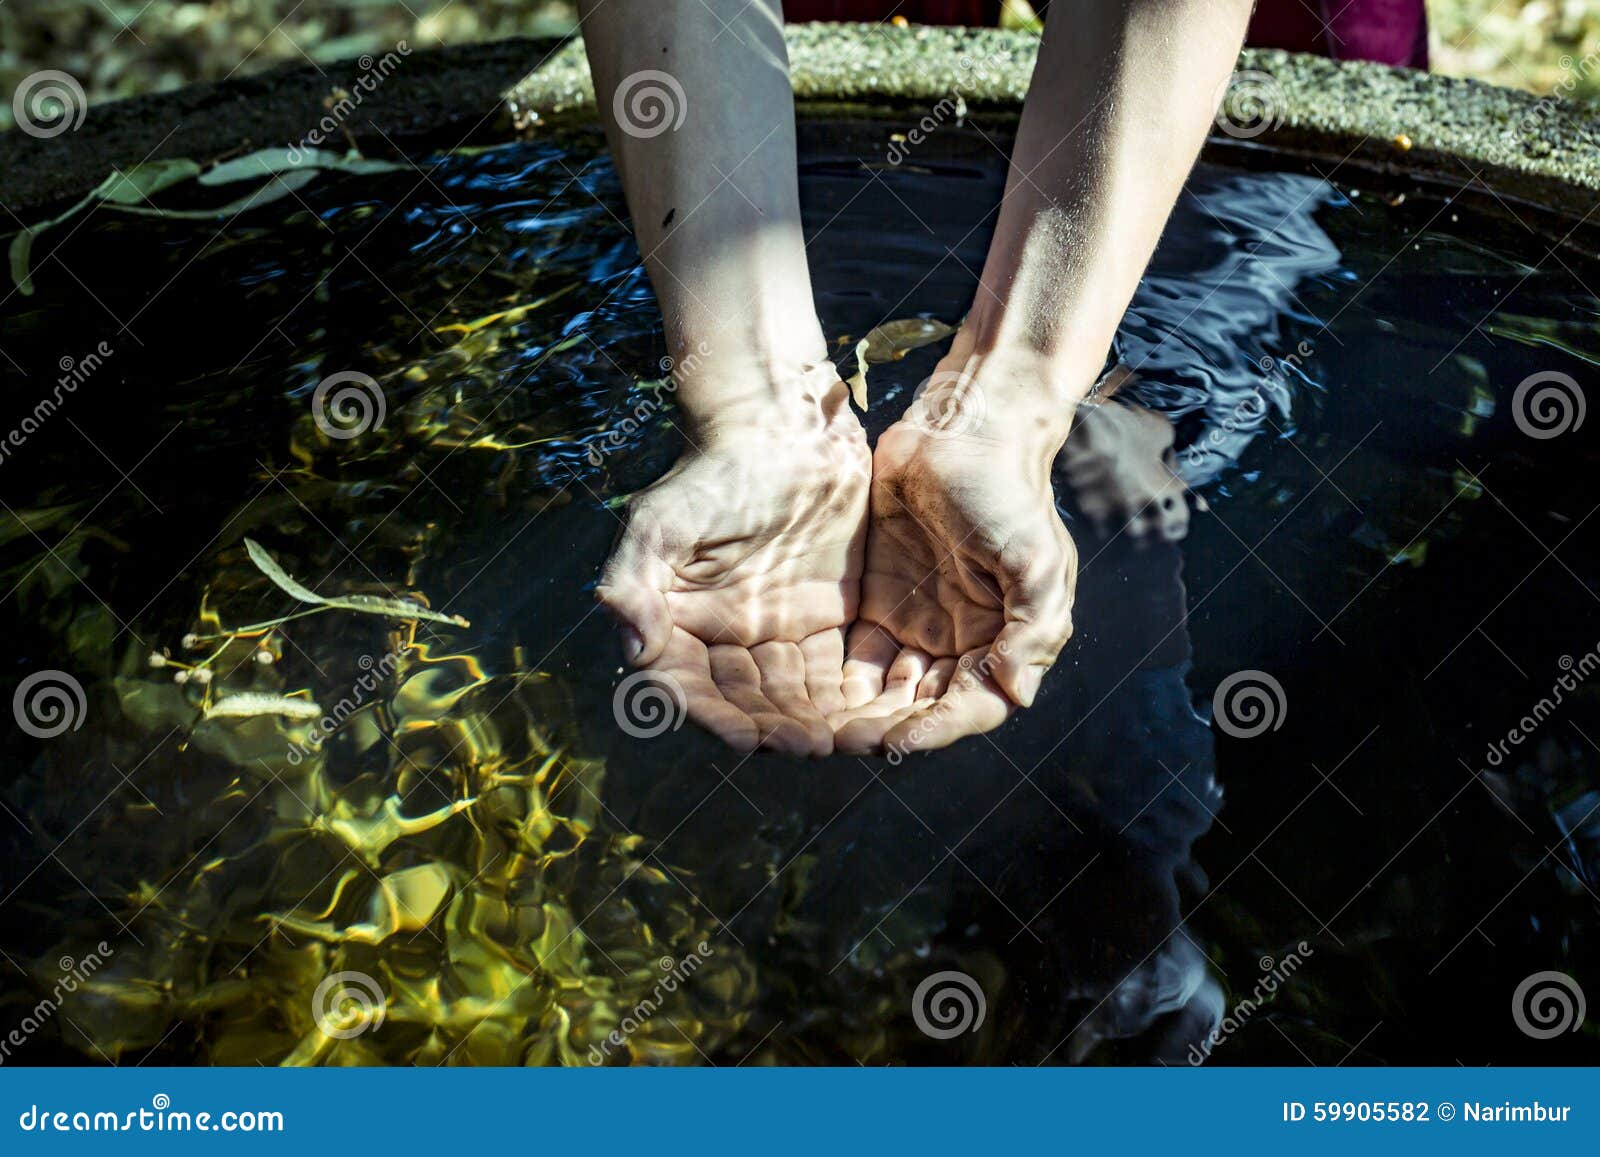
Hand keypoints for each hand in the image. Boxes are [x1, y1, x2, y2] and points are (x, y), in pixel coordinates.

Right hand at [598, 373, 868, 755]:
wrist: (784, 428)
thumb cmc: (714, 471)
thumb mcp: (660, 521)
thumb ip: (634, 583)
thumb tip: (634, 652)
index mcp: (681, 625)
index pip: (696, 690)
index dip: (723, 719)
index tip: (754, 740)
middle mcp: (727, 638)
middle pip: (752, 702)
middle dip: (784, 730)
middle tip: (820, 747)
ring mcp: (778, 632)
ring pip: (797, 696)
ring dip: (821, 723)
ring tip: (854, 739)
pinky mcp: (828, 618)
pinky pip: (838, 669)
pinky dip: (853, 695)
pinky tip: (880, 712)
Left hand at [831, 359, 1078, 755]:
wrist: (962, 431)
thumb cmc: (1008, 493)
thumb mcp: (1037, 560)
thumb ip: (1032, 629)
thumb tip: (1017, 693)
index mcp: (1006, 640)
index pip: (974, 704)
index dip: (941, 727)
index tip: (903, 736)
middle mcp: (962, 643)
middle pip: (926, 705)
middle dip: (890, 727)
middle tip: (849, 742)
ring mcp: (918, 625)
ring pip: (889, 689)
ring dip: (861, 712)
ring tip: (825, 728)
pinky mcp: (877, 602)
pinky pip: (858, 655)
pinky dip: (840, 678)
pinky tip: (812, 692)